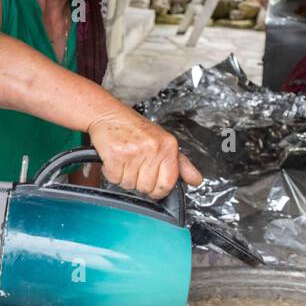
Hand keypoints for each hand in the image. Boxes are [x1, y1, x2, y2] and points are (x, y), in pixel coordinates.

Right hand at [87, 107, 202, 197]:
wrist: (109, 115)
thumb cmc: (135, 129)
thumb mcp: (163, 142)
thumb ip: (181, 164)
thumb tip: (197, 181)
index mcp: (168, 146)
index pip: (168, 183)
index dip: (159, 190)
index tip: (153, 186)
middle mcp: (153, 148)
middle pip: (147, 187)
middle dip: (138, 182)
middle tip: (135, 166)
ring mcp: (134, 152)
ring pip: (129, 185)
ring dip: (124, 177)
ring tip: (125, 161)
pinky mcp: (116, 155)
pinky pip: (115, 178)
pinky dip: (111, 173)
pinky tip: (115, 160)